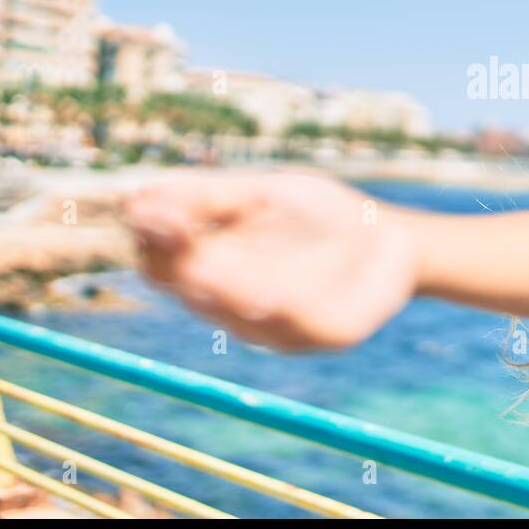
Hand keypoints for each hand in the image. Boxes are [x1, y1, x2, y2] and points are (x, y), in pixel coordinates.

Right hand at [122, 169, 417, 350]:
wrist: (390, 239)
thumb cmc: (317, 213)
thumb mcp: (262, 193)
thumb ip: (206, 198)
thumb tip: (138, 196)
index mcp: (211, 261)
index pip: (159, 258)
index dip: (150, 235)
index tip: (150, 211)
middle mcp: (233, 299)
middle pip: (190, 289)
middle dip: (184, 268)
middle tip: (177, 237)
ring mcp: (273, 324)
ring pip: (238, 314)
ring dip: (227, 293)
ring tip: (212, 270)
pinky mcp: (321, 335)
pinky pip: (295, 328)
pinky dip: (281, 313)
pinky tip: (267, 296)